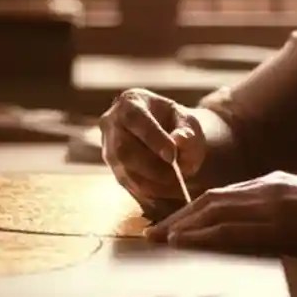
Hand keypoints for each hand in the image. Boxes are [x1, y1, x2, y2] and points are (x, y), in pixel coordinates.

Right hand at [100, 88, 205, 203]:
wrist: (169, 135)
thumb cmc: (178, 124)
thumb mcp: (188, 121)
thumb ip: (188, 131)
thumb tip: (180, 140)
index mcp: (129, 102)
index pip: (134, 118)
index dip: (151, 137)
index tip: (172, 155)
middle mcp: (111, 124)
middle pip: (123, 150)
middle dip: (152, 167)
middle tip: (178, 176)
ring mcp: (108, 149)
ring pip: (124, 172)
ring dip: (152, 184)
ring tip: (177, 187)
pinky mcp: (115, 170)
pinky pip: (129, 186)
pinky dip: (150, 194)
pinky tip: (169, 195)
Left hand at [144, 171, 296, 270]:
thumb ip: (283, 221)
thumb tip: (267, 238)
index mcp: (276, 183)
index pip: (224, 195)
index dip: (194, 210)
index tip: (173, 226)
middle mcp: (268, 186)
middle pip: (210, 200)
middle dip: (178, 218)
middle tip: (151, 235)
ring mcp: (271, 202)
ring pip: (213, 211)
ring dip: (181, 226)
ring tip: (156, 240)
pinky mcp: (276, 223)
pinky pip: (229, 229)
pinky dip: (201, 235)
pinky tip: (181, 244)